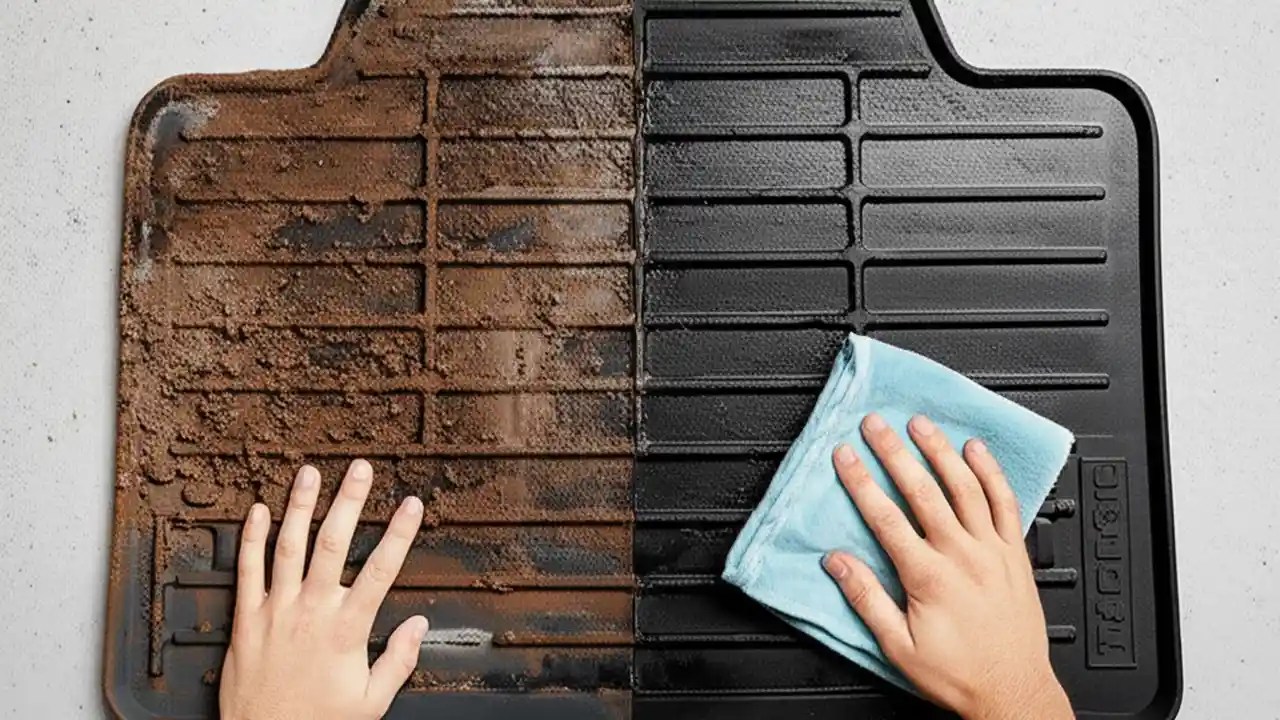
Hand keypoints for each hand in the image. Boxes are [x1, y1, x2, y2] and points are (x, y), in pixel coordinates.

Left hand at [220, 460, 427, 719]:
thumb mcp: (371, 702)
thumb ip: (398, 661)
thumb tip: (419, 626)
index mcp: (346, 629)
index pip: (381, 570)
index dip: (399, 534)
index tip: (412, 504)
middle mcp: (311, 611)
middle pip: (332, 544)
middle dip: (349, 501)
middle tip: (361, 468)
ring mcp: (275, 611)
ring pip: (288, 547)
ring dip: (301, 505)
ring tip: (310, 472)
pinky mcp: (245, 620)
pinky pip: (247, 570)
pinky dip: (252, 538)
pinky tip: (259, 510)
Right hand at [822, 414, 1071, 719]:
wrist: (1013, 691)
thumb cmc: (958, 674)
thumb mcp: (898, 646)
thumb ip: (866, 599)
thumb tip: (836, 563)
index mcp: (927, 577)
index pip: (885, 516)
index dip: (860, 481)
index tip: (845, 455)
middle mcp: (961, 555)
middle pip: (922, 490)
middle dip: (894, 452)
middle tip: (876, 424)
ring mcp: (991, 550)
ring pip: (964, 487)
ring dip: (939, 451)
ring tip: (921, 424)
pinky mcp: (1015, 553)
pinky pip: (1005, 502)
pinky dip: (991, 472)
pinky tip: (977, 450)